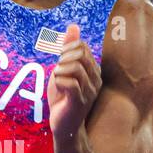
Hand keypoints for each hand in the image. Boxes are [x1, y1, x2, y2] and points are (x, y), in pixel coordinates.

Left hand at [46, 25, 101, 142]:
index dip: (66, 48)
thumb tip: (73, 26)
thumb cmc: (63, 98)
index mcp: (93, 71)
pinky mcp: (79, 102)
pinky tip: (58, 87)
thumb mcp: (64, 69)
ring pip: (75, 67)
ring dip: (60, 70)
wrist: (64, 126)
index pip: (82, 46)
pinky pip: (70, 83)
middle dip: (63, 58)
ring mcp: (89, 91)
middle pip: (80, 54)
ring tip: (57, 79)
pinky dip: (59, 81)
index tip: (60, 60)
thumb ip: (68, 48)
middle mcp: (95, 80)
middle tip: (57, 70)